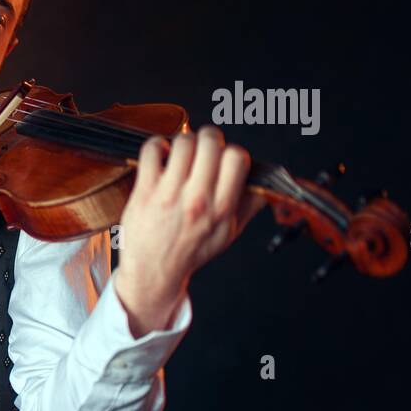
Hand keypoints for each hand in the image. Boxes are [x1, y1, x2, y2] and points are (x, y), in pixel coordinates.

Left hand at [115, 126, 266, 335]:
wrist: (154, 271)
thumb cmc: (190, 251)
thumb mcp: (228, 233)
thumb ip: (249, 205)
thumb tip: (265, 182)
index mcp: (221, 208)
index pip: (237, 158)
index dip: (232, 151)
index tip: (223, 158)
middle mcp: (197, 199)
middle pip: (210, 143)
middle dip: (209, 139)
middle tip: (203, 149)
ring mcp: (169, 194)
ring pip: (183, 142)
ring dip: (184, 142)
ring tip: (182, 153)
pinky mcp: (145, 191)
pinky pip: (151, 150)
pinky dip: (156, 145)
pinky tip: (160, 156)